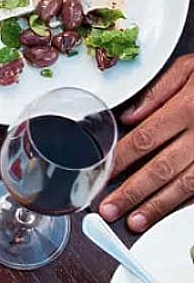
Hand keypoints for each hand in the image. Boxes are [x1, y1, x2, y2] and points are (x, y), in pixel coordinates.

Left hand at [99, 54, 193, 231]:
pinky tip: (169, 214)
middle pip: (162, 168)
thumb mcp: (192, 68)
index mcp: (189, 108)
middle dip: (132, 191)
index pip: (146, 138)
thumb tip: (130, 116)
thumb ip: (158, 89)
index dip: (121, 159)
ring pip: (186, 185)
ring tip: (135, 221)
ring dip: (158, 206)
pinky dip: (188, 204)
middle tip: (109, 208)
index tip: (103, 173)